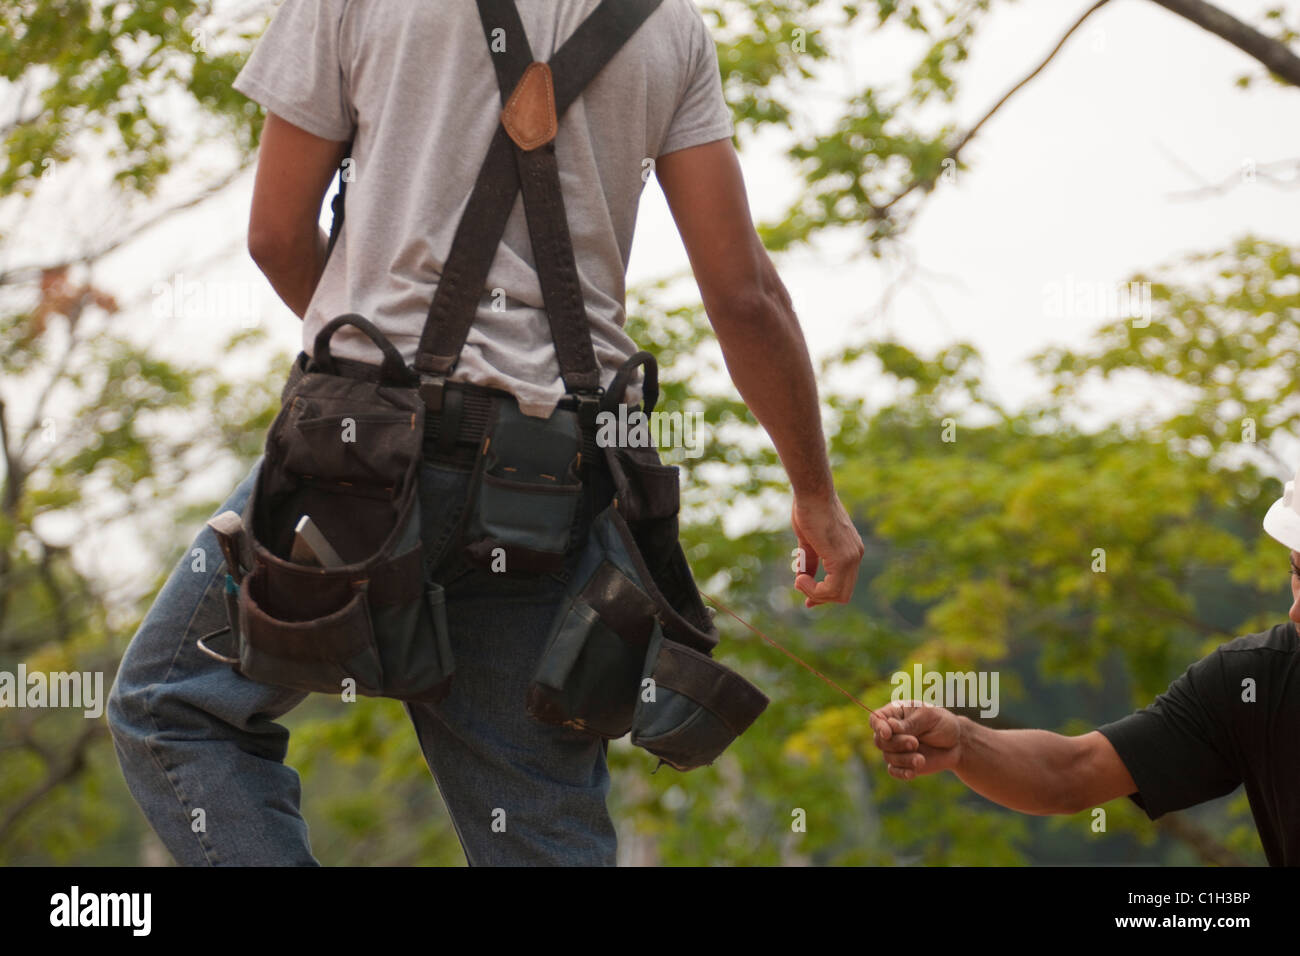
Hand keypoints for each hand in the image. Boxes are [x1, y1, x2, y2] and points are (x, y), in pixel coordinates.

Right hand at [791, 492, 863, 606]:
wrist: (812, 493)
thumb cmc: (809, 510)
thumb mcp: (809, 541)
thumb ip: (809, 561)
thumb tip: (802, 579)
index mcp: (851, 551)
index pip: (843, 584)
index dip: (824, 593)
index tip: (806, 594)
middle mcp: (856, 556)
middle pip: (842, 595)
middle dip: (819, 596)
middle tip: (800, 587)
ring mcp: (851, 558)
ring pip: (837, 595)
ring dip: (814, 593)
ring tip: (799, 580)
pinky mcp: (842, 559)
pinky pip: (829, 589)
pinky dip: (813, 590)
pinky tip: (800, 579)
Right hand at [870, 701, 963, 779]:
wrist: (957, 743)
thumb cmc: (943, 723)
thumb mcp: (929, 717)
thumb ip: (910, 723)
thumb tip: (890, 726)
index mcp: (895, 714)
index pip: (876, 719)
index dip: (878, 726)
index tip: (887, 733)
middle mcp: (892, 732)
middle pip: (880, 740)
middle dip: (896, 744)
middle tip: (915, 743)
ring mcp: (896, 749)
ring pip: (888, 757)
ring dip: (903, 759)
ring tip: (921, 759)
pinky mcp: (903, 764)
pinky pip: (894, 771)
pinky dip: (901, 773)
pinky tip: (912, 773)